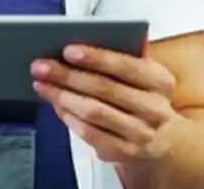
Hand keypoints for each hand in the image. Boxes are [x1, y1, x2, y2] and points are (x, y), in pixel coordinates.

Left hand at [31, 45, 178, 164]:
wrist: (163, 140)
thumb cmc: (140, 96)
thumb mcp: (141, 76)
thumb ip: (117, 61)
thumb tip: (71, 52)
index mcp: (160, 81)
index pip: (127, 66)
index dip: (96, 57)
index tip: (67, 50)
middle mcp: (154, 108)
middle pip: (104, 89)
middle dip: (68, 76)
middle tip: (40, 66)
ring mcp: (141, 134)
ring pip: (94, 112)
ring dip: (62, 96)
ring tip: (41, 84)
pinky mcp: (125, 153)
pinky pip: (90, 134)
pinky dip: (68, 117)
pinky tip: (55, 105)